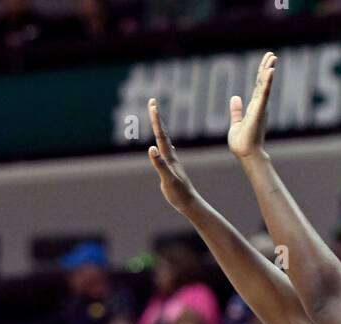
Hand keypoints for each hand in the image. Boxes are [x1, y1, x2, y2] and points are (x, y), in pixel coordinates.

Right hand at [147, 98, 198, 216]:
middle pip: (162, 134)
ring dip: (159, 129)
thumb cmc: (179, 193)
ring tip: (156, 119)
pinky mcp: (171, 169)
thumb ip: (159, 164)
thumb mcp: (167, 179)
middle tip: (152, 103)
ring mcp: (171, 162)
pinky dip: (162, 145)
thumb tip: (151, 148)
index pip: (161, 135)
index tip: (153, 104)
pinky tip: (163, 146)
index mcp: (169, 157)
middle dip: (156, 118)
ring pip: (164, 141)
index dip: (156, 119)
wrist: (190, 203)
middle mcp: (171, 156)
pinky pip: (165, 152)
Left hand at [228, 51, 276, 160]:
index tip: (266, 61)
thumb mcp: (236, 123)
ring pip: (265, 86)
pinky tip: (270, 71)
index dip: (262, 73)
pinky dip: (267, 82)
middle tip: (272, 54)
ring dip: (268, 71)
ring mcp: (260, 108)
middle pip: (263, 82)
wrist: (245, 154)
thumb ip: (236, 111)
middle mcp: (259, 106)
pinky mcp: (259, 111)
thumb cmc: (241, 143)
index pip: (258, 86)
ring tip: (273, 58)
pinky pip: (264, 94)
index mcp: (254, 107)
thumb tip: (235, 97)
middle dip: (267, 68)